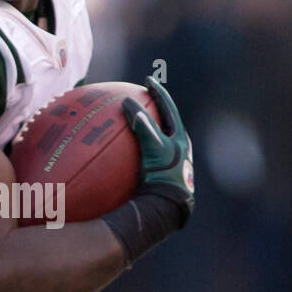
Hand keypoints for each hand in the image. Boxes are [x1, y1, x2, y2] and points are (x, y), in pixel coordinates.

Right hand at [123, 77, 193, 222]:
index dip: (158, 93)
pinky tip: (112, 157)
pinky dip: (127, 154)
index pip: (169, 109)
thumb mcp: (154, 149)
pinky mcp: (156, 179)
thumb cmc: (163, 178)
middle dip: (151, 111)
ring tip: (125, 124)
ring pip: (153, 142)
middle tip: (139, 98)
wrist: (166, 210)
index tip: (147, 81)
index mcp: (179, 140)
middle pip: (163, 123)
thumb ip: (143, 126)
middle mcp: (176, 150)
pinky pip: (139, 160)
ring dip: (140, 132)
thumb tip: (127, 104)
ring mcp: (167, 166)